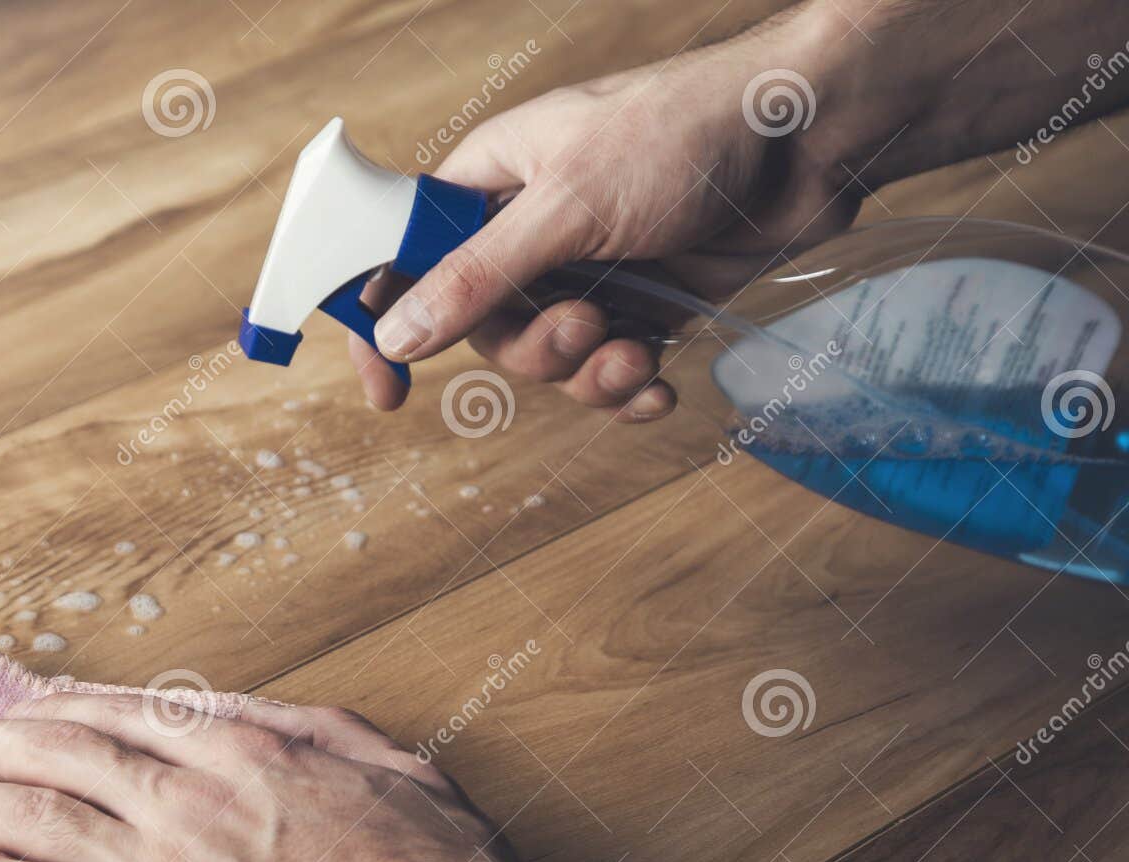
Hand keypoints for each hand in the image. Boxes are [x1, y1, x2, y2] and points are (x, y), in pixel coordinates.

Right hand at [356, 9, 867, 415]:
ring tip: (635, 350)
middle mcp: (529, 230)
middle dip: (535, 348)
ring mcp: (586, 270)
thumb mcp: (567, 205)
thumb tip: (397, 334)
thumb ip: (478, 276)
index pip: (406, 258)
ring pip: (548, 359)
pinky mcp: (642, 304)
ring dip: (589, 373)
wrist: (807, 141)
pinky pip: (606, 373)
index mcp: (488, 183)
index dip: (386, 322)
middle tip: (586, 325)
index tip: (387, 391)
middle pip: (485, 329)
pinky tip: (660, 384)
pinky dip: (628, 388)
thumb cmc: (682, 135)